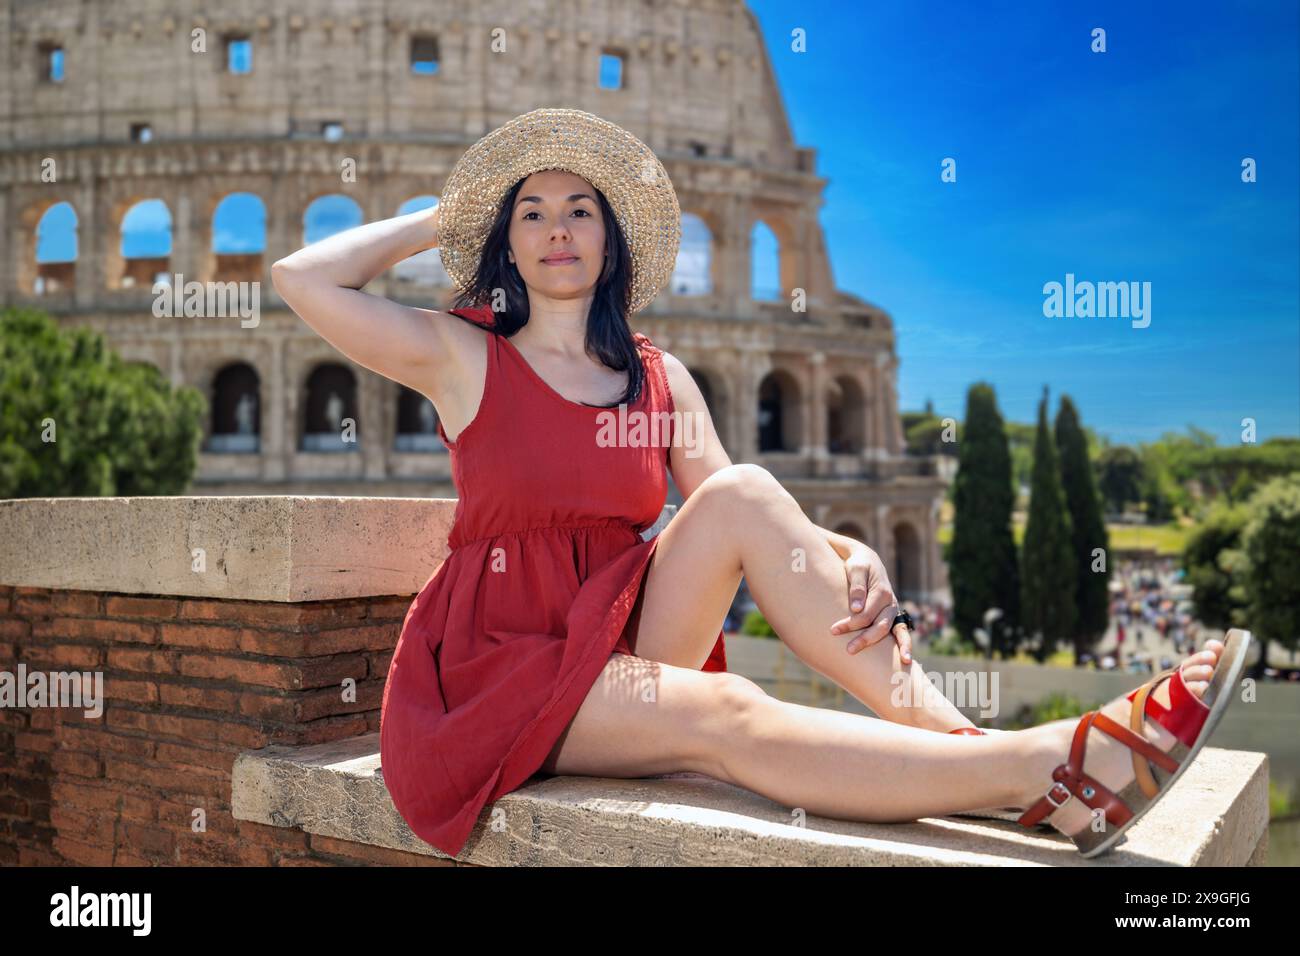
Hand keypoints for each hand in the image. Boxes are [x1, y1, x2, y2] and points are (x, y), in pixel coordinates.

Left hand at [826, 537, 911, 663]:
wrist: (866, 560)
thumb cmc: (858, 564)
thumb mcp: (856, 569)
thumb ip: (857, 587)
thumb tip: (856, 609)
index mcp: (882, 591)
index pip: (866, 614)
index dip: (850, 624)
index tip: (833, 631)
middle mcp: (890, 603)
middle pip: (879, 626)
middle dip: (865, 640)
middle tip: (848, 650)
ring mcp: (892, 610)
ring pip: (891, 632)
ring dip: (890, 648)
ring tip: (896, 667)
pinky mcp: (891, 615)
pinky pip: (900, 632)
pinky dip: (904, 645)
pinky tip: (906, 661)